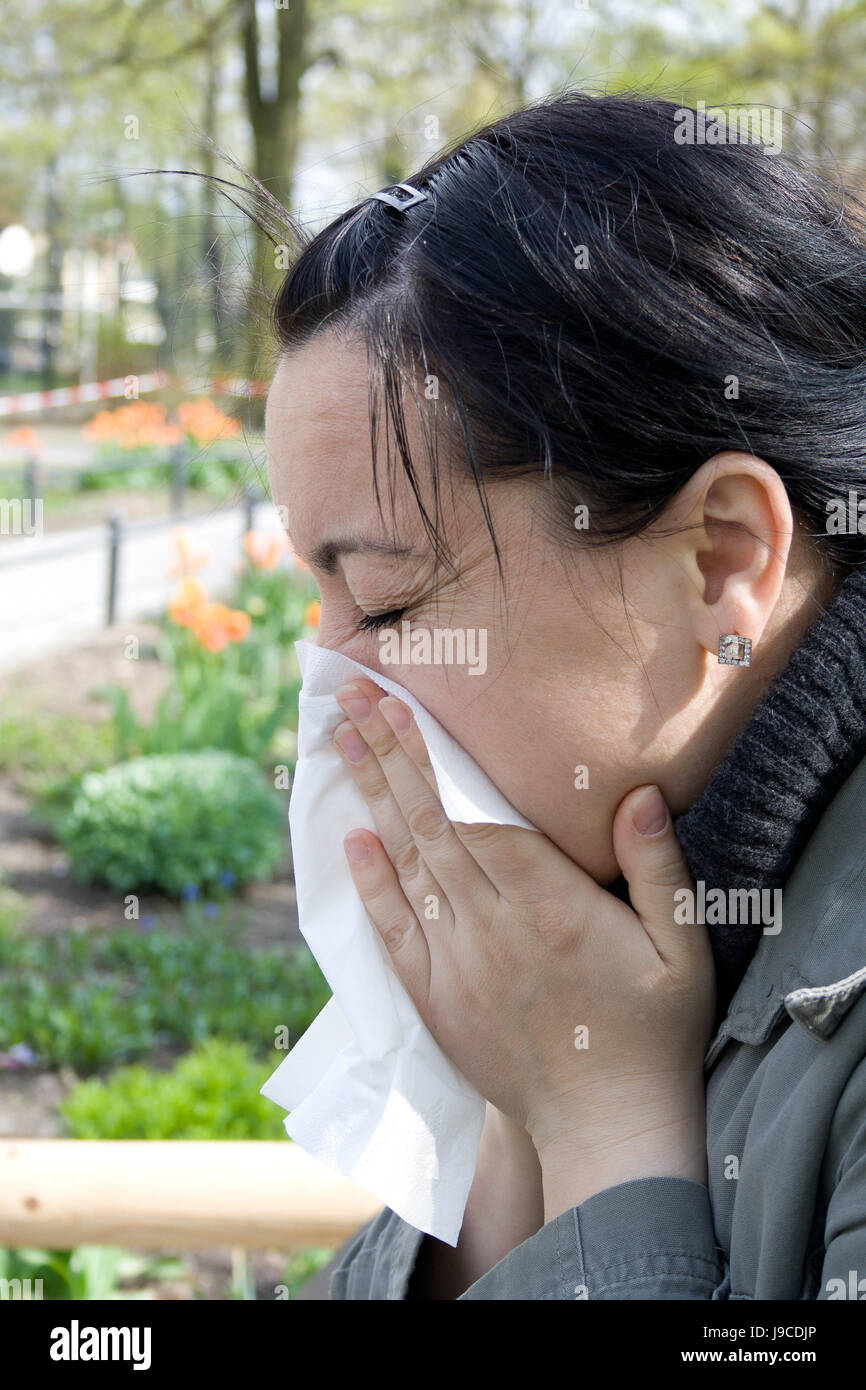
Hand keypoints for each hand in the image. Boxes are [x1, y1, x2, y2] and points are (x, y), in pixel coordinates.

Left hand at [333, 679, 715, 1215]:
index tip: (402, 704)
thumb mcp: (683, 946)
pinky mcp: (437, 1003)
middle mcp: (493, 932)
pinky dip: (371, 884)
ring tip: (342, 740)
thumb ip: (658, 868)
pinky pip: (395, 933)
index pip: (478, 813)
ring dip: (371, 799)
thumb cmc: (653, 1031)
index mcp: (552, 909)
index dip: (435, 756)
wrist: (608, 1129)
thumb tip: (638, 794)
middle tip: (351, 697)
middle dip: (389, 754)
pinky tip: (351, 838)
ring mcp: (458, 968)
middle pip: (430, 826)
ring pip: (406, 867)